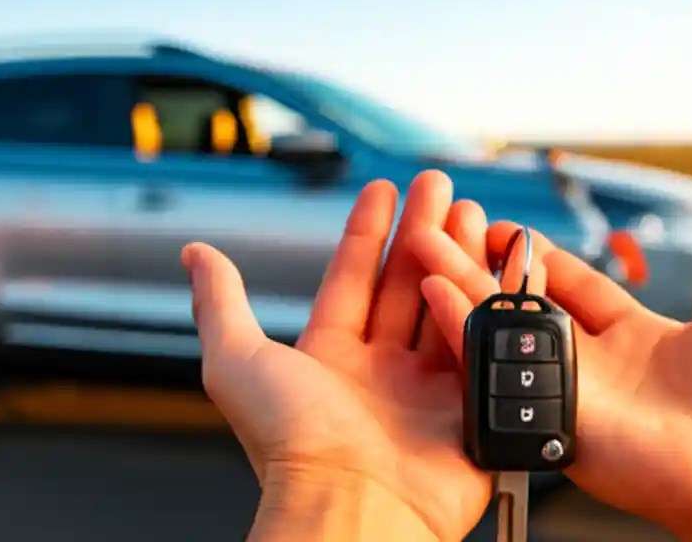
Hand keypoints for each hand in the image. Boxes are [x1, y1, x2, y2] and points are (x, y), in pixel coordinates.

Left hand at [181, 172, 488, 541]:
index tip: (384, 189)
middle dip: (424, 230)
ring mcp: (426, 393)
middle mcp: (380, 374)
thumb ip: (220, 303)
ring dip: (460, 256)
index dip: (368, 231)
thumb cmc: (289, 444)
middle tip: (440, 186)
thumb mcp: (235, 361)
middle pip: (406, 285)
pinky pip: (485, 350)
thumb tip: (194, 254)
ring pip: (447, 308)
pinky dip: (490, 307)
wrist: (352, 505)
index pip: (352, 278)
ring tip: (474, 212)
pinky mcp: (469, 414)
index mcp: (329, 358)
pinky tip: (497, 267)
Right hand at [412, 187, 691, 539]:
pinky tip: (431, 290)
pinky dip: (460, 327)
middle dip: (482, 264)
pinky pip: (497, 368)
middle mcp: (595, 366)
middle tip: (446, 227)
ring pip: (501, 329)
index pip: (571, 286)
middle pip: (523, 304)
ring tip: (421, 243)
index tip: (501, 226)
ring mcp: (569, 391)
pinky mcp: (550, 414)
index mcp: (637, 338)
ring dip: (458, 285)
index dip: (536, 255)